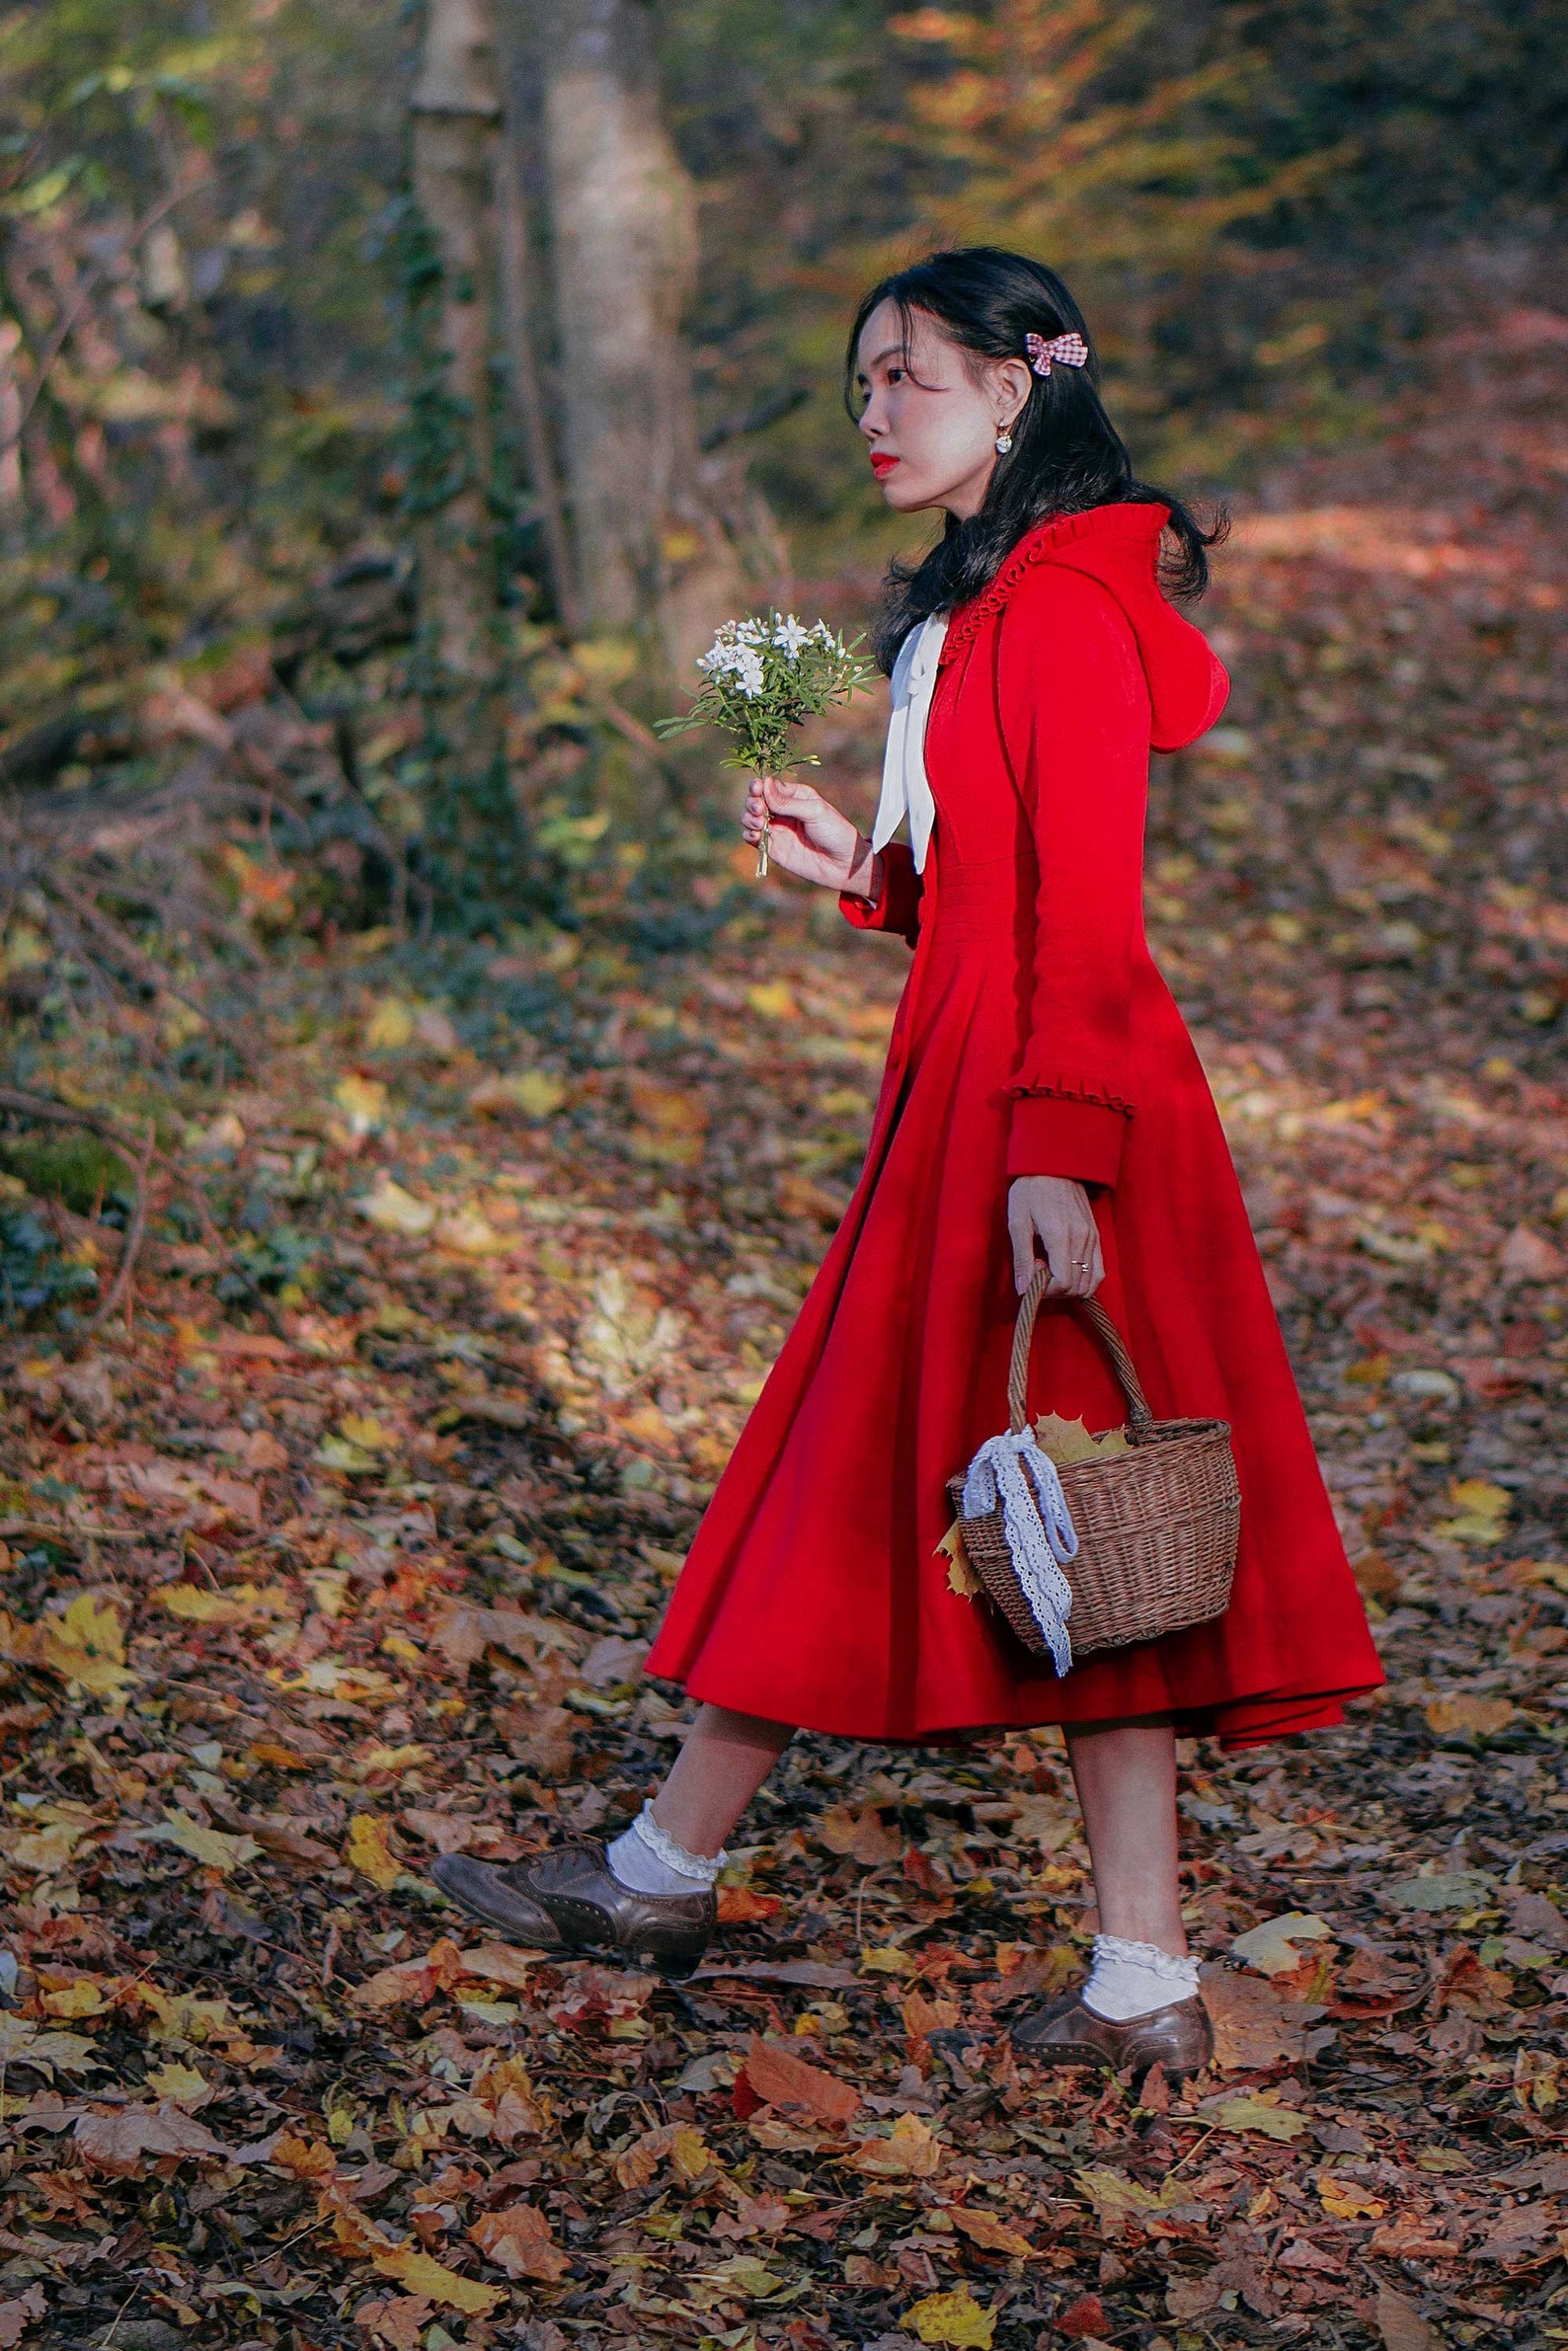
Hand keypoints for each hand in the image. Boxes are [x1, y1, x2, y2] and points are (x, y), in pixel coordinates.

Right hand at [742, 774, 880, 896]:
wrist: (843, 863)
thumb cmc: (835, 832)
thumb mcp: (814, 811)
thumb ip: (788, 801)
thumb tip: (764, 785)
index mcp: (794, 796)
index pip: (768, 786)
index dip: (758, 786)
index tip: (756, 788)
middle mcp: (782, 811)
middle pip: (755, 801)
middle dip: (752, 802)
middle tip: (759, 809)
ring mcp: (777, 830)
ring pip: (750, 818)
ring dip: (748, 818)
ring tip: (758, 823)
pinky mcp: (774, 848)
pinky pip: (752, 839)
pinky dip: (749, 835)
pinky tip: (756, 835)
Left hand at [1007, 1176, 1104, 1298]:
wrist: (1054, 1164)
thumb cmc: (1030, 1190)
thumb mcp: (1018, 1222)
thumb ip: (1022, 1258)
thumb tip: (1023, 1290)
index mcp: (1060, 1236)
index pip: (1063, 1283)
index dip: (1046, 1289)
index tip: (1033, 1272)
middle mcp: (1082, 1239)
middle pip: (1076, 1286)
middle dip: (1056, 1289)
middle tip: (1039, 1269)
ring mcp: (1093, 1238)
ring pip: (1089, 1282)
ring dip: (1070, 1286)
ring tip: (1052, 1268)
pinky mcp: (1097, 1235)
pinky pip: (1100, 1271)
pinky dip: (1086, 1281)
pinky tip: (1069, 1274)